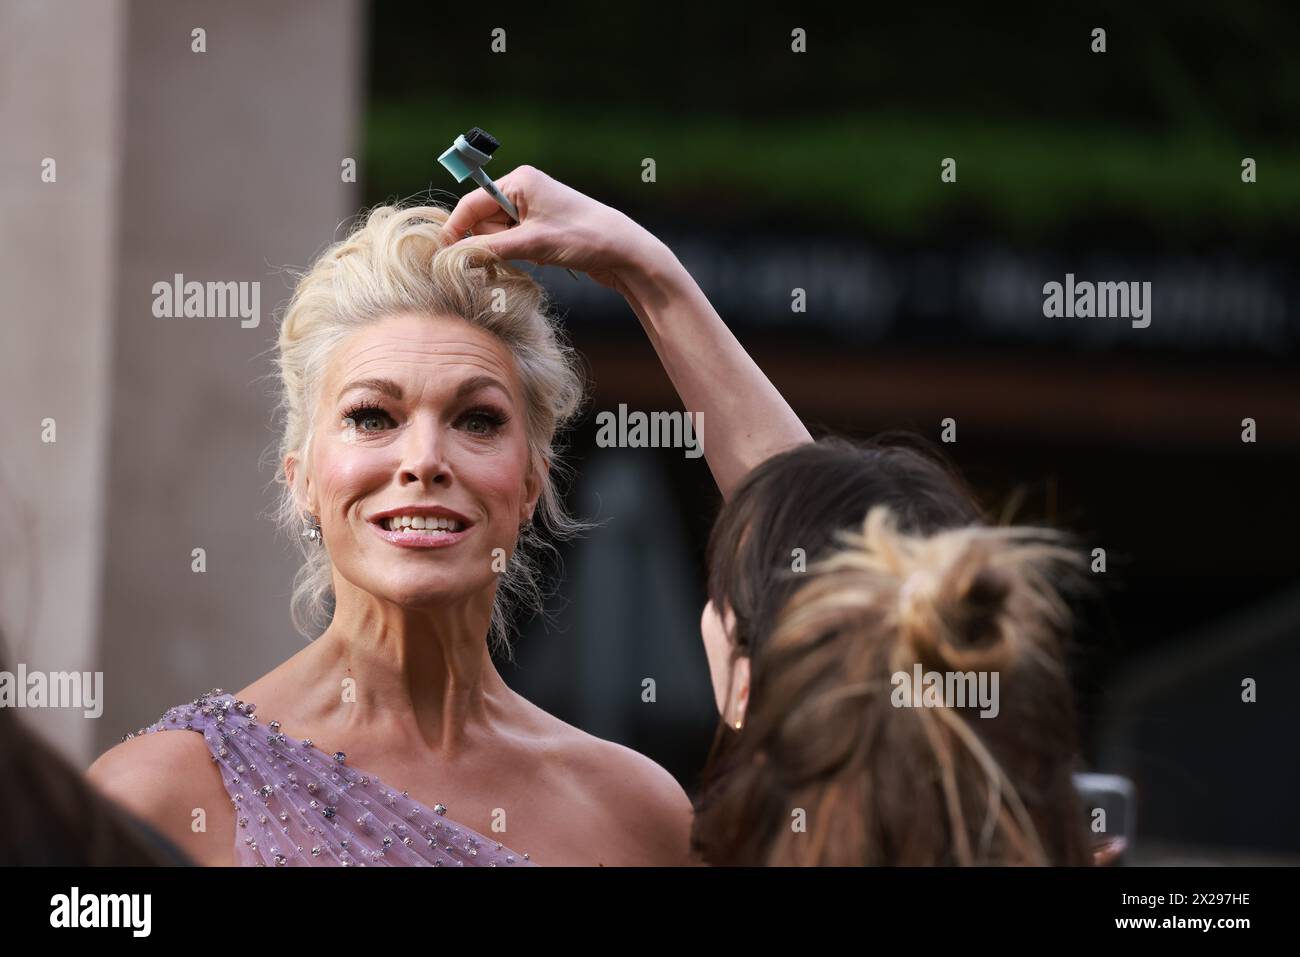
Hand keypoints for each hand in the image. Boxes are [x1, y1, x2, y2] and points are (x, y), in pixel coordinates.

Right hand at [441, 165, 656, 294]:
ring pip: (498, 234)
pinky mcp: (541, 226)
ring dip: (505, 252)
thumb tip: (454, 256)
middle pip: (483, 220)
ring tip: (531, 258)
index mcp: (519, 180)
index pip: (472, 205)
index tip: (442, 255)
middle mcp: (523, 188)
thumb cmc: (581, 239)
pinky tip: (537, 260)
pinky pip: (514, 242)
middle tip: (511, 257)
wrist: (624, 251)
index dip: (455, 230)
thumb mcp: (531, 244)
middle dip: (489, 243)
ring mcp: (533, 208)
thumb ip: (489, 248)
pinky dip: (517, 254)